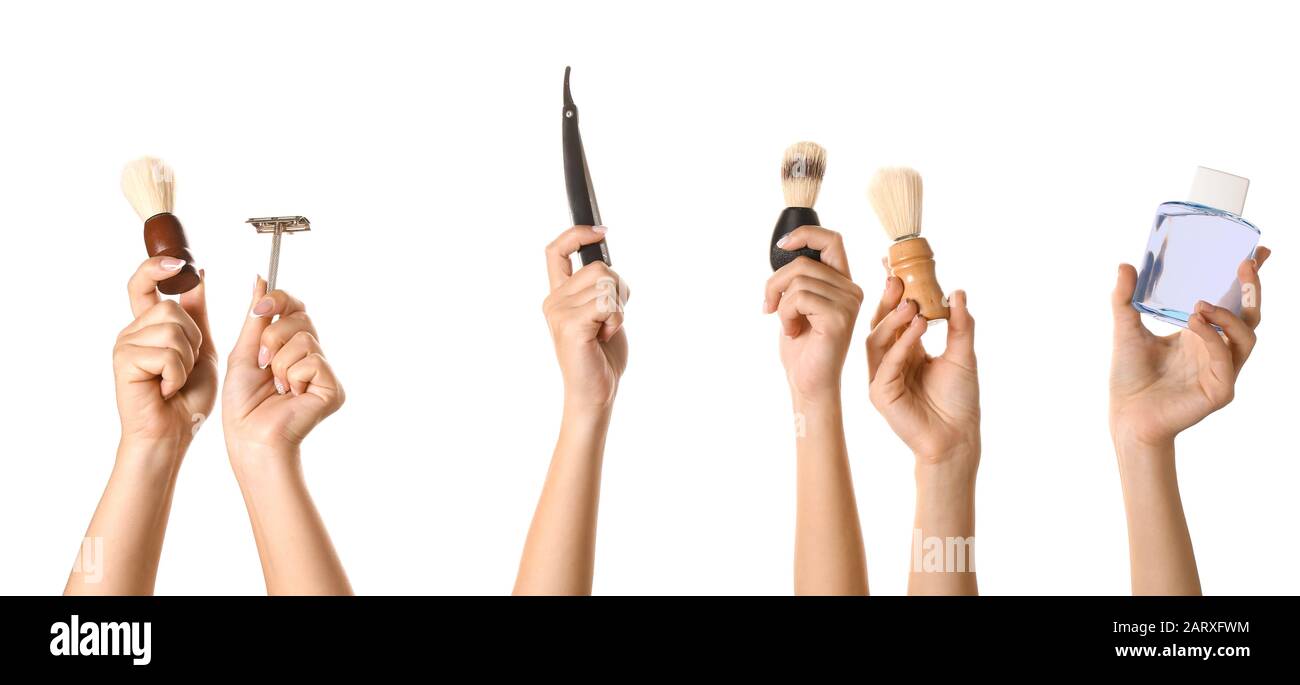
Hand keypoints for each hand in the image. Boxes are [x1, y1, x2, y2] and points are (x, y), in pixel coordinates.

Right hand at [112, 257, 217, 449]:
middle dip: (192, 339)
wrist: (173, 432)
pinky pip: (167, 354)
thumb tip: (198, 275)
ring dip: (186, 359)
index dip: (156, 267)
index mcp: (149, 326)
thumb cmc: (187, 397)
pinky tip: (166, 390)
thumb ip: (197, 314)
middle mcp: (132, 331)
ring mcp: (125, 344)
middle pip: (171, 308)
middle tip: (183, 368)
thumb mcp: (200, 349)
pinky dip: (177, 375)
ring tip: (174, 380)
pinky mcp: (125, 361)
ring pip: (172, 329)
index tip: (178, 263)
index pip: (143, 284)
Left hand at [222, 277, 344, 461]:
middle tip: (262, 363)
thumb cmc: (243, 403)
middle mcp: (312, 356)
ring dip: (279, 363)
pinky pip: (312, 361)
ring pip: (304, 340)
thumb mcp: (244, 353)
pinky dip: (292, 377)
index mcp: (291, 346)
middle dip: (273, 337)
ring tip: (276, 386)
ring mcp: (324, 372)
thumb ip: (256, 319)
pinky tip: (290, 396)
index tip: (260, 307)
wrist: (250, 437)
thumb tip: (261, 280)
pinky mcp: (333, 388)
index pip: (296, 307)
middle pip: (301, 318)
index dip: (280, 300)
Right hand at [544, 226, 628, 408]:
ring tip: (605, 331)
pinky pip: (607, 302)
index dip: (577, 234)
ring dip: (618, 308)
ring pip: (606, 283)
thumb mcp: (601, 314)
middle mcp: (553, 301)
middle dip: (619, 290)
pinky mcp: (570, 324)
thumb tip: (609, 267)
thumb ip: (599, 289)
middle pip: (599, 268)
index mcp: (558, 296)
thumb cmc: (600, 357)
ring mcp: (559, 312)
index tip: (601, 231)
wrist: (596, 392)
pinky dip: (616, 319)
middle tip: (611, 319)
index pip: (557, 251)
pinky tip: (604, 337)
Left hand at [763, 227, 862, 402]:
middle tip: (768, 306)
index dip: (806, 234)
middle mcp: (852, 290)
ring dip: (780, 303)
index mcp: (844, 284)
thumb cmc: (802, 347)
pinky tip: (791, 332)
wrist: (809, 383)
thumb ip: (799, 279)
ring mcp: (848, 303)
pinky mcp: (839, 317)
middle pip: (804, 262)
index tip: (782, 245)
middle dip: (775, 283)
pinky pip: (798, 298)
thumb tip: (784, 250)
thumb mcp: (798, 305)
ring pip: (798, 280)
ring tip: (786, 324)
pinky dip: (785, 314)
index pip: (832, 240)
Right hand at [866, 279, 978, 465]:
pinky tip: (917, 328)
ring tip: (912, 304)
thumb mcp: (963, 354)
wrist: (957, 438)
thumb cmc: (959, 401)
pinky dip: (902, 344)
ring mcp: (881, 377)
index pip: (896, 316)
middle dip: (888, 300)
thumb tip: (958, 292)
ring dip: (893, 319)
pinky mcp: (880, 393)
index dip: (894, 292)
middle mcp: (890, 361)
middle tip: (897, 278)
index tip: (894, 265)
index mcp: (907, 350)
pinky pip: (887, 363)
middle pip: (881, 323)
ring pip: (877, 340)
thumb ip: (960, 324)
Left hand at [1109, 248, 1268, 447]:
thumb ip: (1125, 299)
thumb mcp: (1126, 329)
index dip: (1249, 280)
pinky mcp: (1220, 391)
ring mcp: (1222, 371)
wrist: (1125, 416)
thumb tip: (1125, 264)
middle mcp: (1216, 350)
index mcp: (1202, 335)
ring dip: (1228, 315)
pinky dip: (1213, 339)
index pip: (1234, 303)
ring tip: (1202, 304)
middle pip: (1250, 316)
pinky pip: (1226, 360)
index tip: (1259, 252)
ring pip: (1246, 337)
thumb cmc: (1130, 376)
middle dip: (1252, 289)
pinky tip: (1195, 325)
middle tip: (1245, 263)